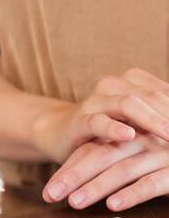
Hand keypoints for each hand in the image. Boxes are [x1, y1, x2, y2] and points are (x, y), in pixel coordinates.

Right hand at [32, 68, 168, 163]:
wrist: (61, 133)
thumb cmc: (108, 130)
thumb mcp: (139, 123)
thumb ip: (162, 118)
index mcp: (134, 82)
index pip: (167, 92)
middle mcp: (115, 85)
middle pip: (153, 96)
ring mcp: (96, 101)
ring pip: (128, 104)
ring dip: (152, 121)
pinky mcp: (80, 120)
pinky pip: (97, 122)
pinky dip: (113, 128)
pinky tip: (127, 135)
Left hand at [44, 132, 168, 210]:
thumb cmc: (166, 162)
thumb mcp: (141, 157)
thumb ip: (116, 163)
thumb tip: (76, 186)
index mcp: (131, 135)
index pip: (92, 150)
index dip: (69, 169)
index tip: (49, 191)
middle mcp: (144, 141)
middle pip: (101, 156)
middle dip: (74, 176)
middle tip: (51, 195)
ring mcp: (161, 154)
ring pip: (123, 169)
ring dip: (97, 187)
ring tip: (74, 202)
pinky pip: (152, 182)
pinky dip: (132, 193)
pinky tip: (112, 204)